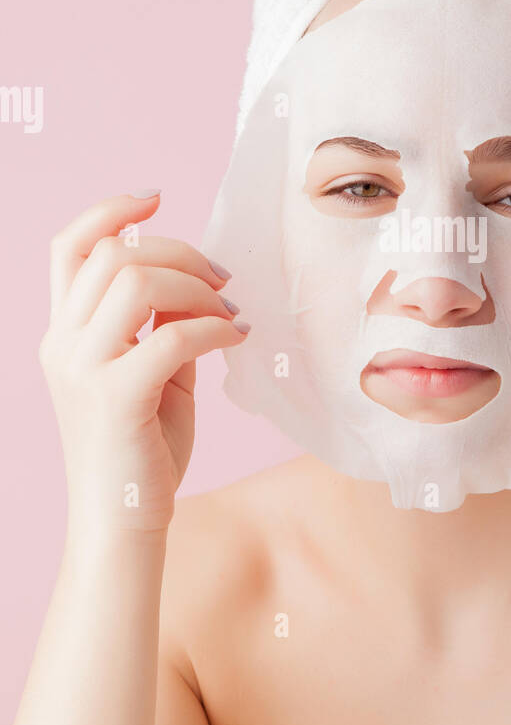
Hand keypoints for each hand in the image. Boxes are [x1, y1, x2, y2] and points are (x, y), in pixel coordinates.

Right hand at [38, 191, 248, 535]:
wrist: (121, 523)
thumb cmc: (141, 452)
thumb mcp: (150, 376)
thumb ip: (162, 327)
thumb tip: (200, 286)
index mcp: (63, 334)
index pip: (68, 247)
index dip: (109, 211)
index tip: (155, 200)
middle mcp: (62, 344)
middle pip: (114, 254)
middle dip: (179, 252)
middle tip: (223, 280)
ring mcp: (83, 370)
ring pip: (136, 283)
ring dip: (197, 287)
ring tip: (229, 312)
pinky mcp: (114, 398)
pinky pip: (170, 336)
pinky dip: (212, 328)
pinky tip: (235, 339)